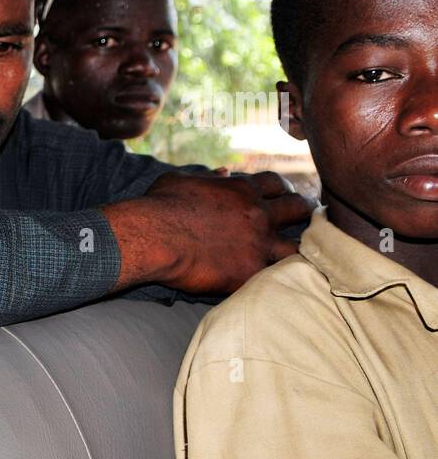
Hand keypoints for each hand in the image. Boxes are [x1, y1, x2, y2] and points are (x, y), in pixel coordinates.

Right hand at [106, 170, 314, 294]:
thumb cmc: (159, 206)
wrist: (151, 237)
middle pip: (298, 209)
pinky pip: (275, 279)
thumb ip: (208, 177)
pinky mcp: (248, 272)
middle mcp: (257, 214)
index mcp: (242, 190)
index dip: (284, 190)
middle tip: (308, 221)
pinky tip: (280, 287)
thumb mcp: (181, 181)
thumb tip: (224, 171)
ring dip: (301, 251)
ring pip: (298, 247)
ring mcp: (257, 244)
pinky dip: (277, 282)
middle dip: (305, 213)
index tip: (285, 197)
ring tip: (304, 258)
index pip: (277, 184)